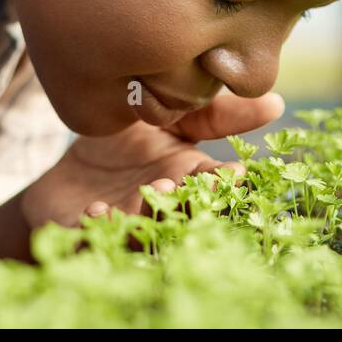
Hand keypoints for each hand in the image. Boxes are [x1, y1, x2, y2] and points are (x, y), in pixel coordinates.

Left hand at [21, 91, 284, 228]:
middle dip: (182, 205)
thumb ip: (215, 114)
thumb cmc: (126, 146)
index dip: (221, 183)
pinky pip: (91, 240)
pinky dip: (95, 230)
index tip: (232, 173)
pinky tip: (94, 210)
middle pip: (180, 214)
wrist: (66, 176)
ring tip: (141, 198)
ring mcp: (125, 225)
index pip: (209, 185)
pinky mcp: (87, 236)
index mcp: (184, 179)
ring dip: (144, 220)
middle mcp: (160, 207)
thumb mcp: (169, 121)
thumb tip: (275, 101)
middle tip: (174, 184)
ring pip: (140, 232)